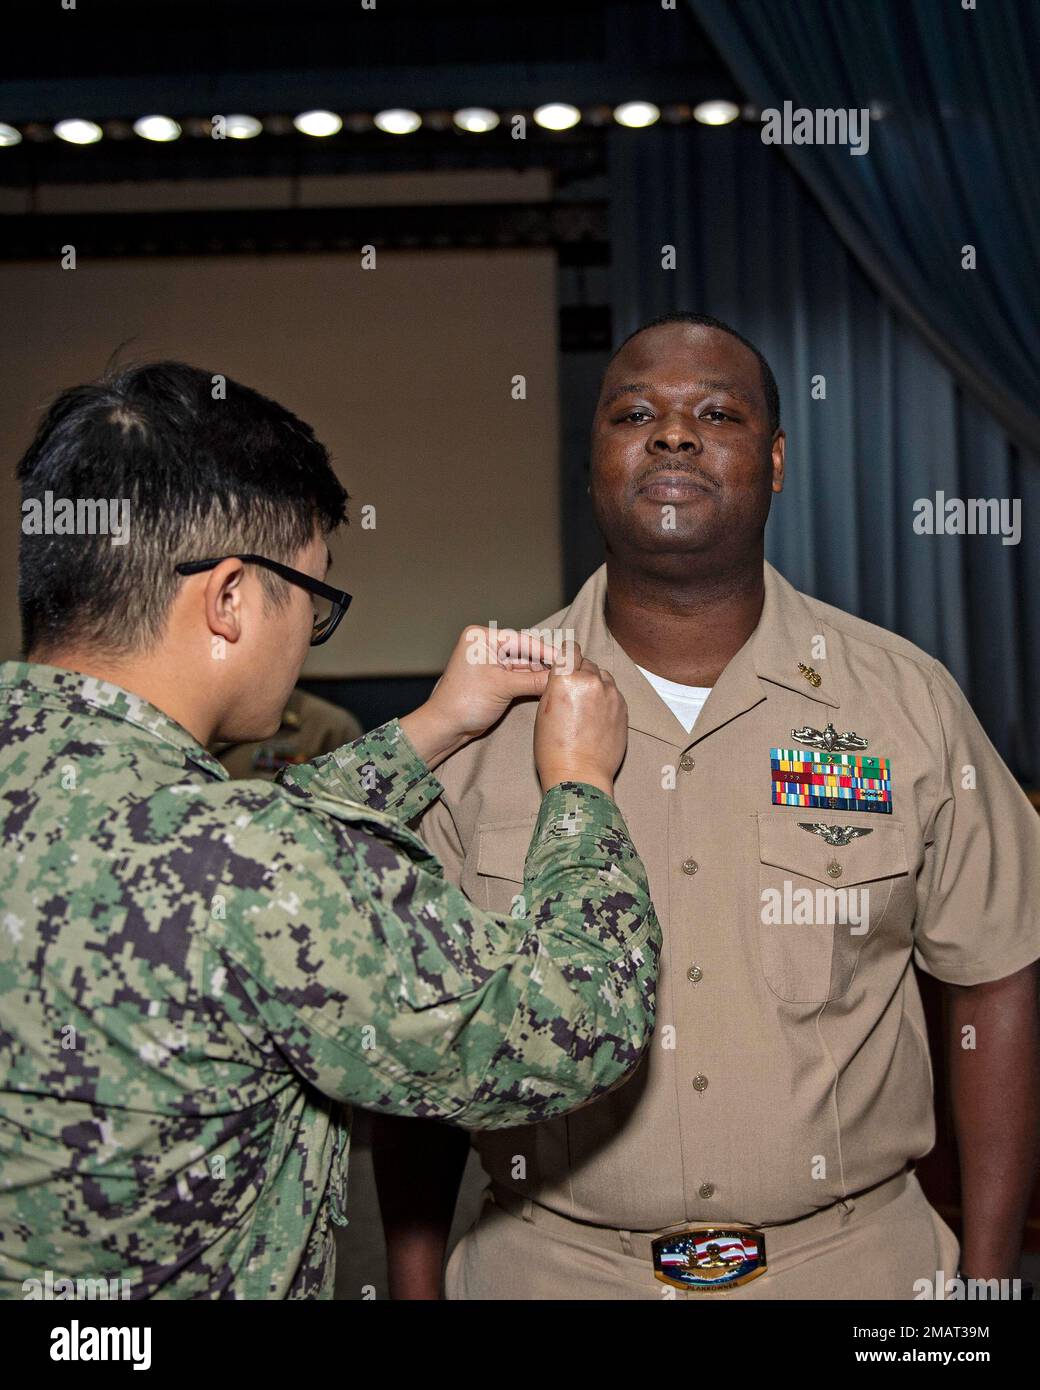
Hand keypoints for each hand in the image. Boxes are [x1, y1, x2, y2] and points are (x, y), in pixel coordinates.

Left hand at [400, 625, 560, 768]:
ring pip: (525, 665)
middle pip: (526, 651)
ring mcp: (491, 662)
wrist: (446, 727)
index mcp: (482, 637)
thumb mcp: (503, 687)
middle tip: (570, 672)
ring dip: (541, 674)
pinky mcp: (496, 678)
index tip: (569, 660)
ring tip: (563, 681)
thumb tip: (562, 676)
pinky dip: (533, 682)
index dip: (548, 652)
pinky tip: (549, 686)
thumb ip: (534, 680)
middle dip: (546, 664)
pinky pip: (520, 676)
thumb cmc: (465, 702)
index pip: (523, 641)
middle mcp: (486, 645)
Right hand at [534, 644, 627, 795]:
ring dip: (594, 683)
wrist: (580, 774)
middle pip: (586, 662)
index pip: (569, 649)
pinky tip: (597, 715)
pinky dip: (606, 697)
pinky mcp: (623, 706)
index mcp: (566, 679)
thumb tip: (564, 675)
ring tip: (586, 704)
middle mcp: (591, 681)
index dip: (566, 656)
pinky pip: (613, 691)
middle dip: (579, 672)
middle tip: (573, 692)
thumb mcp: (543, 711)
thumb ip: (556, 686)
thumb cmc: (554, 748)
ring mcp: (611, 694)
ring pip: (602, 675)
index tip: (565, 663)